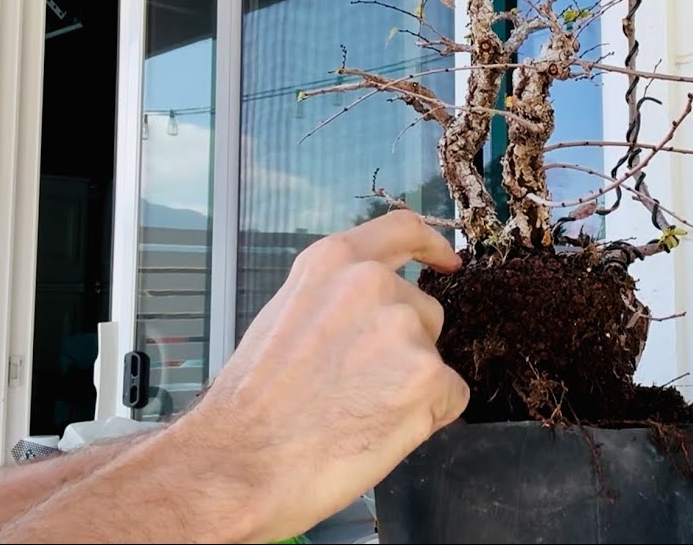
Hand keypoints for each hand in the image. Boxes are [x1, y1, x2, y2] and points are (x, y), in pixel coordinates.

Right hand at [187, 210, 468, 540]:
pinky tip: (379, 431)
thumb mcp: (285, 316)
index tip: (446, 263)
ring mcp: (404, 329)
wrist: (241, 463)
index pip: (401, 230)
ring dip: (410, 384)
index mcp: (333, 263)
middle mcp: (372, 284)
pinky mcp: (428, 377)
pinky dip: (427, 418)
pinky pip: (450, 397)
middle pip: (422, 310)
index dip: (430, 247)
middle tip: (353, 387)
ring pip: (433, 358)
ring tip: (357, 412)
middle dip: (403, 347)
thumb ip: (334, 299)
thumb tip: (370, 314)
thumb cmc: (252, 405)